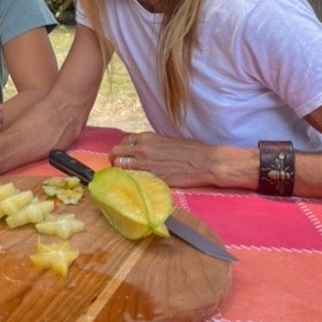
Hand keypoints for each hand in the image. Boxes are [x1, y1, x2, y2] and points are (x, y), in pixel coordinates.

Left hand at [110, 131, 234, 187]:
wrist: (206, 162)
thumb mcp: (165, 141)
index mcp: (146, 138)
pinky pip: (135, 178)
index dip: (122, 151)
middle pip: (116, 153)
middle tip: (118, 167)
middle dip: (115, 159)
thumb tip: (140, 150)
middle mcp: (142, 149)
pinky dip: (133, 180)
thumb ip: (150, 144)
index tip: (124, 157)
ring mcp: (147, 164)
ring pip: (121, 166)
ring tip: (125, 176)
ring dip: (121, 171)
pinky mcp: (155, 178)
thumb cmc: (190, 151)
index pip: (124, 142)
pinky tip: (137, 183)